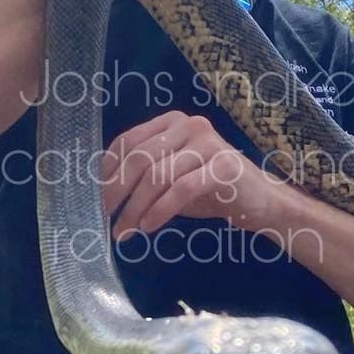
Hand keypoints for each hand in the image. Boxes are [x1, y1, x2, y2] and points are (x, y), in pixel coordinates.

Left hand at [100, 111, 277, 241]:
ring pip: (157, 176)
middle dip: (116, 192)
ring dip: (135, 208)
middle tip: (103, 218)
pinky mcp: (223, 166)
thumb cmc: (210, 190)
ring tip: (124, 231)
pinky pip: (181, 190)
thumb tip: (102, 195)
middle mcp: (189, 125)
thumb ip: (142, 176)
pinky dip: (159, 211)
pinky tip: (148, 228)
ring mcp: (208, 143)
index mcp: (172, 121)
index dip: (107, 171)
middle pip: (139, 158)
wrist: (259, 200)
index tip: (94, 198)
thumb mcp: (170, 177)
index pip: (128, 141)